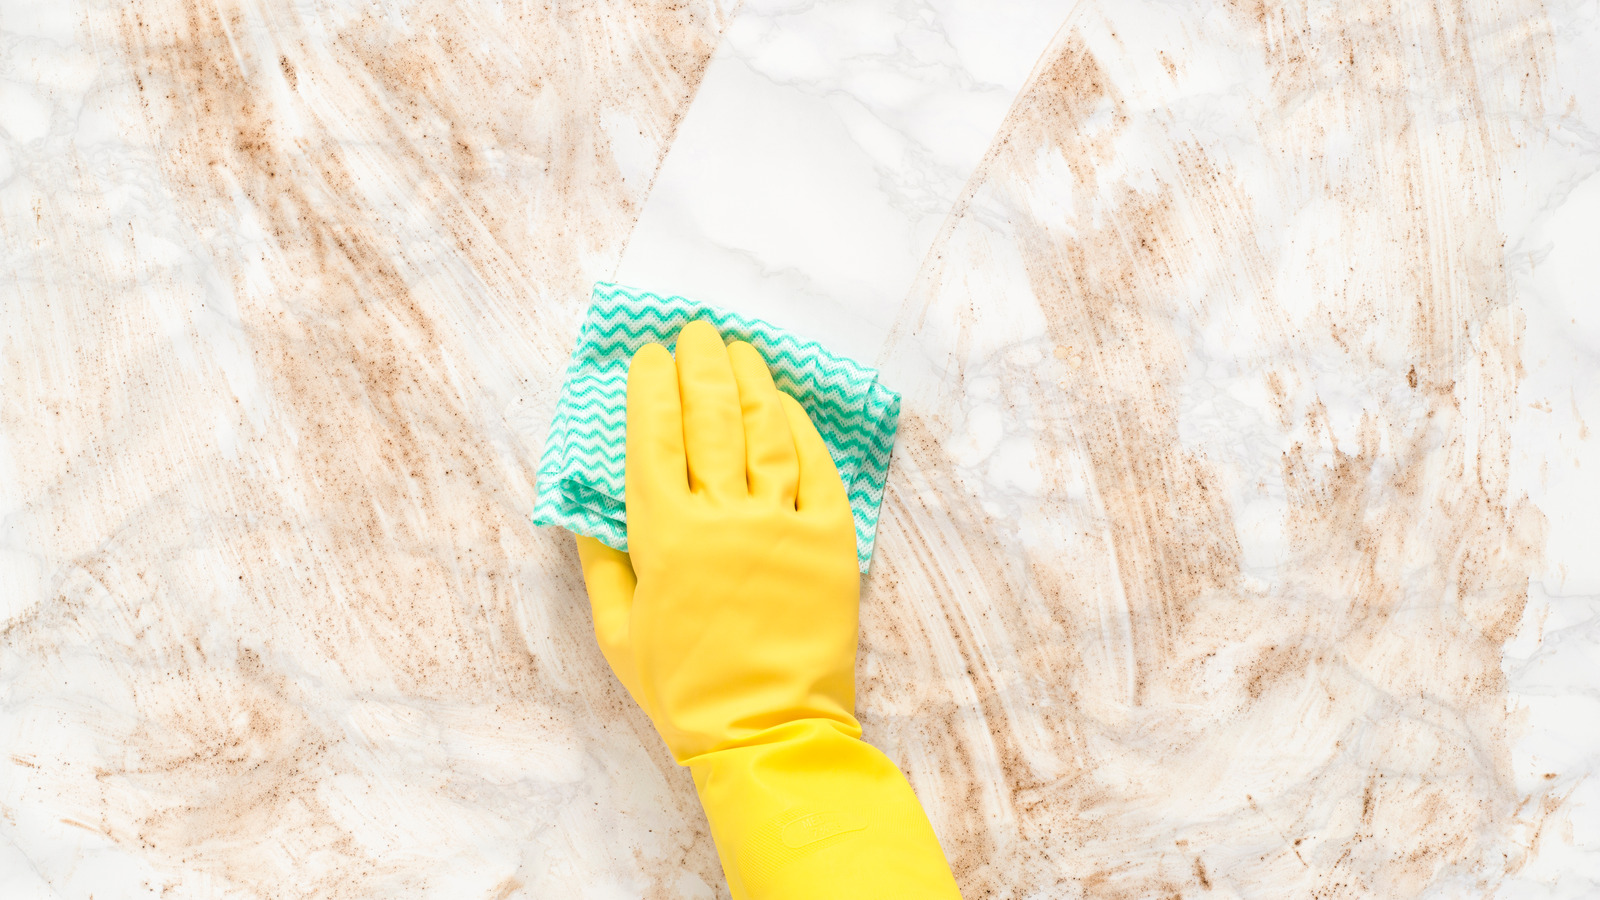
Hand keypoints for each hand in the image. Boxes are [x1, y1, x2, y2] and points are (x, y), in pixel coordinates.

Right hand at [574, 320, 861, 760]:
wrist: (768, 732)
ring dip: (751, 381)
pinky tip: (788, 404)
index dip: (650, 388)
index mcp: (664, 536)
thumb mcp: (618, 635)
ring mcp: (783, 524)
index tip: (649, 354)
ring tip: (740, 349)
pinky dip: (801, 430)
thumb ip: (602, 566)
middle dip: (700, 365)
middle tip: (697, 332)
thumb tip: (589, 513)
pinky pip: (817, 470)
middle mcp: (724, 515)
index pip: (652, 438)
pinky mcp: (831, 541)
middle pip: (710, 419)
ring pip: (766, 431)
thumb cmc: (684, 690)